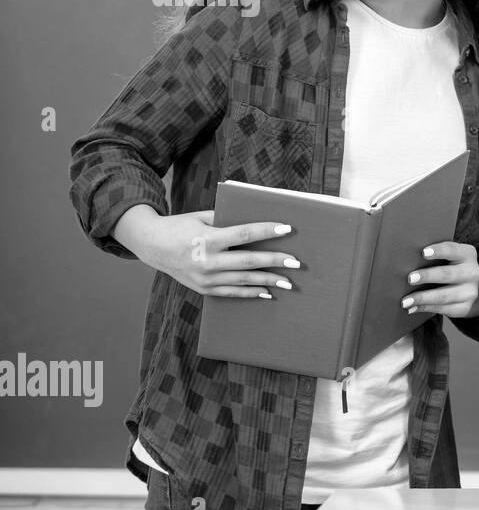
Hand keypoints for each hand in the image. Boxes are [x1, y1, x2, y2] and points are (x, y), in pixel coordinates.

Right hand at [119, 206, 298, 298]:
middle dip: (275, 262)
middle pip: (249, 261)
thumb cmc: (182, 226)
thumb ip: (228, 220)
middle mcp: (207, 261)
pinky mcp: (203, 288)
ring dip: (269, 281)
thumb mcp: (202, 217)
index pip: (245, 234)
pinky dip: (251, 292)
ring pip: (243, 280)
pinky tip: (268, 292)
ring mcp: (205, 278)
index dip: (268, 231)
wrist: (152, 245)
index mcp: (208, 238)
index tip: (288, 228)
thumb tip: (260, 223)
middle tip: (296, 262)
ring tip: (289, 282)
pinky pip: (232, 292)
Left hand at [401, 241, 478, 318]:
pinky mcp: (465, 307)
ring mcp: (470, 292)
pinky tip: (413, 308)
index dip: (439, 251)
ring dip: (423, 298)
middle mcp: (472, 273)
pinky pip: (444, 309)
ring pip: (444, 295)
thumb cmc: (453, 266)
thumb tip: (408, 260)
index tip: (424, 252)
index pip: (452, 250)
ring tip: (406, 301)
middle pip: (448, 274)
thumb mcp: (451, 257)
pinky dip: (426, 308)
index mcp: (467, 254)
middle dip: (428, 276)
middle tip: (410, 278)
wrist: (474, 286)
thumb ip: (435, 256)